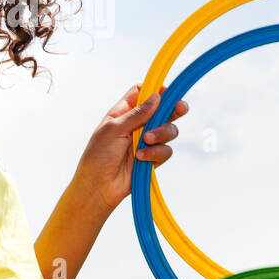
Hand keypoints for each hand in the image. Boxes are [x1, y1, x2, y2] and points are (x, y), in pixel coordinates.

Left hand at [72, 82, 189, 215]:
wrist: (99, 187)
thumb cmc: (98, 156)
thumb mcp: (114, 129)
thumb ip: (137, 114)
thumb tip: (157, 97)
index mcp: (123, 112)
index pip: (142, 93)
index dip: (154, 90)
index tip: (164, 92)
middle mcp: (137, 125)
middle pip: (162, 110)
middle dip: (173, 108)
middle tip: (180, 108)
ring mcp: (146, 141)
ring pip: (168, 130)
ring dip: (161, 133)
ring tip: (147, 140)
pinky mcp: (153, 158)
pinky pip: (165, 150)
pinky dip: (156, 153)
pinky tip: (141, 158)